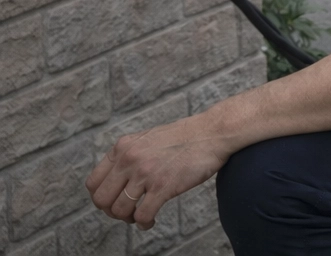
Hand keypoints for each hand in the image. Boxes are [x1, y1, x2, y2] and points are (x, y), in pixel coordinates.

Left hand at [86, 117, 230, 229]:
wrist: (213, 132)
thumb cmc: (185, 137)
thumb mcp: (147, 138)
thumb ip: (129, 155)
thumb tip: (116, 180)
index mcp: (122, 147)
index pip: (93, 183)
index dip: (101, 198)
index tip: (114, 201)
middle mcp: (129, 159)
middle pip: (101, 200)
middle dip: (112, 212)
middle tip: (126, 212)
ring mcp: (145, 173)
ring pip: (119, 210)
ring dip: (129, 219)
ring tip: (141, 217)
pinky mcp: (163, 186)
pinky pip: (142, 216)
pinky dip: (144, 223)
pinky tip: (151, 221)